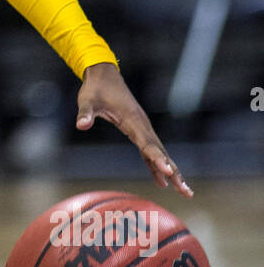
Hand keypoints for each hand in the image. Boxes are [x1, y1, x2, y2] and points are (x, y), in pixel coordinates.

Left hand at [75, 62, 192, 197]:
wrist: (103, 75)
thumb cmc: (95, 88)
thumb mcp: (88, 100)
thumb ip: (85, 113)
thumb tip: (81, 125)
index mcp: (133, 119)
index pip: (147, 143)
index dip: (158, 158)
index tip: (169, 171)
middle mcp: (142, 125)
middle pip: (160, 152)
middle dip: (174, 171)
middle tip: (186, 191)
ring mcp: (141, 128)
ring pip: (159, 153)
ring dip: (171, 171)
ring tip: (184, 191)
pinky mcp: (137, 130)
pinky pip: (149, 151)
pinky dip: (156, 165)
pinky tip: (162, 181)